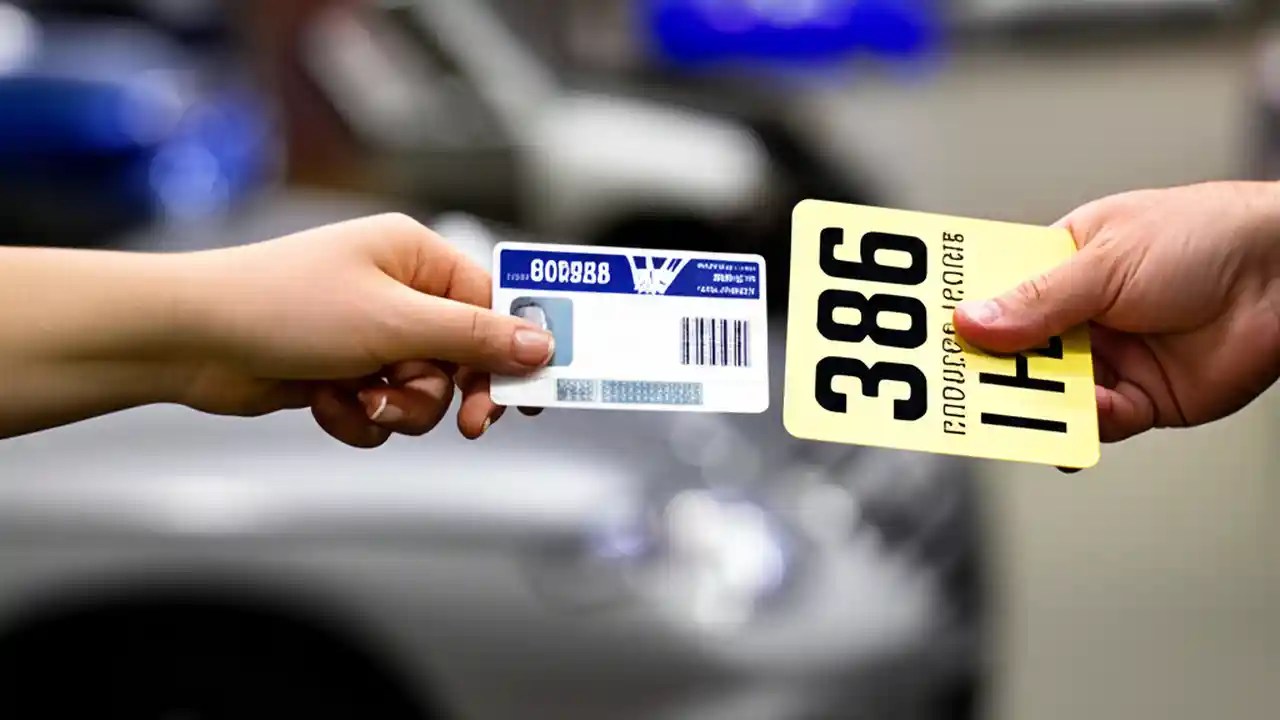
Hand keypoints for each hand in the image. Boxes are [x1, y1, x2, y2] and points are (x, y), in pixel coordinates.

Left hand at [171, 214, 552, 447]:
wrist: (191, 340)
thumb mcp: (395, 322)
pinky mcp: (342, 372)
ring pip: (424, 390)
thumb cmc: (285, 307)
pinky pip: (383, 408)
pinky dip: (361, 416)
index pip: (492, 304)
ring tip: (362, 400)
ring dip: (400, 407)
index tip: (533, 396)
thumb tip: (542, 342)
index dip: (515, 351)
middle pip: (463, 356)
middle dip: (450, 390)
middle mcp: (397, 291)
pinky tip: (325, 404)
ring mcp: (368, 333)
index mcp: (415, 256)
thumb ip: (475, 336)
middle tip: (469, 425)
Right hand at [955, 182, 1279, 443]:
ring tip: (1015, 405)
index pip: (997, 293)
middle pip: (1015, 352)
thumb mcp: (1106, 260)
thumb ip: (1039, 301)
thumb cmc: (1205, 237)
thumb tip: (972, 322)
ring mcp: (1108, 360)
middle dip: (987, 367)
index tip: (929, 334)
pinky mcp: (1139, 401)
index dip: (963, 314)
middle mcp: (1080, 316)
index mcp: (1062, 266)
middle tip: (957, 382)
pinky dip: (1084, 424)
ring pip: (1049, 392)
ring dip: (1033, 401)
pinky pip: (1096, 422)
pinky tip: (1080, 415)